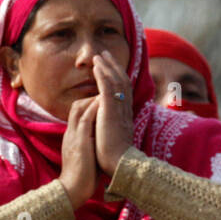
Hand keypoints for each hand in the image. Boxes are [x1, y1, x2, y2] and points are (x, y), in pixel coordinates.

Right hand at [59, 97, 99, 210]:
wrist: (72, 190)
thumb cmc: (82, 178)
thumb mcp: (86, 157)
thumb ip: (91, 146)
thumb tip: (102, 143)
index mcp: (72, 137)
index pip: (77, 114)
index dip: (88, 105)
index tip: (101, 100)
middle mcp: (71, 133)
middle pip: (76, 107)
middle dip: (89, 97)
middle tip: (104, 93)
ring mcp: (74, 136)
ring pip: (79, 108)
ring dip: (92, 99)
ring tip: (104, 92)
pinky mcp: (79, 141)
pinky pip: (84, 119)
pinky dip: (94, 108)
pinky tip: (103, 102)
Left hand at [92, 51, 133, 174]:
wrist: (119, 165)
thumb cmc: (114, 158)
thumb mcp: (113, 138)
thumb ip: (111, 127)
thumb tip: (106, 124)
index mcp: (124, 116)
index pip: (122, 91)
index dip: (117, 77)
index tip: (110, 67)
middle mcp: (124, 109)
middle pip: (121, 81)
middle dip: (113, 66)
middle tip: (105, 54)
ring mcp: (119, 109)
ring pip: (115, 81)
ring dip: (107, 66)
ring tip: (99, 55)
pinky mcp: (110, 111)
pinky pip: (107, 88)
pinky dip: (102, 75)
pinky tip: (96, 67)